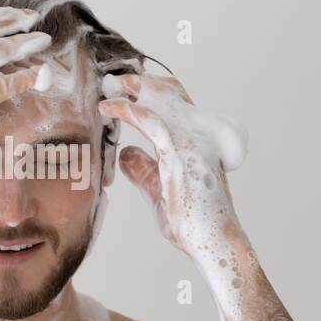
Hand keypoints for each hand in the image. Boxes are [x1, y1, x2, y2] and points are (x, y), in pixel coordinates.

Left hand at [98, 73, 248, 261]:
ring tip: (107, 85)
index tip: (123, 87)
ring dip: (130, 89)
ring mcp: (193, 141)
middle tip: (111, 79)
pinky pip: (149, 121)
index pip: (175, 103)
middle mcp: (199, 134)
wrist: (212, 241)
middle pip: (169, 93)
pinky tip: (108, 109)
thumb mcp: (159, 189)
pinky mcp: (181, 153)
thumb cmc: (191, 221)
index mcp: (198, 140)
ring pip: (159, 99)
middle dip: (138, 82)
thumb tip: (125, 153)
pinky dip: (126, 110)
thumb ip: (143, 169)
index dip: (149, 90)